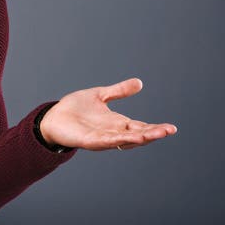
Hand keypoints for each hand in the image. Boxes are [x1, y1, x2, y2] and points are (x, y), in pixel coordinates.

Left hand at [38, 77, 176, 150]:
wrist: (53, 117)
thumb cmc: (75, 108)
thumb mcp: (100, 95)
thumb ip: (119, 91)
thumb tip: (139, 82)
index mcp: (117, 123)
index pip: (141, 127)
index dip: (155, 128)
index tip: (171, 128)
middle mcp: (112, 132)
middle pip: (137, 135)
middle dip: (152, 133)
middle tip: (169, 130)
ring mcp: (102, 138)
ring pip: (124, 141)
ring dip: (138, 138)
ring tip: (152, 135)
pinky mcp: (89, 141)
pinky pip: (105, 141)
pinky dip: (117, 140)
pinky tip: (127, 138)